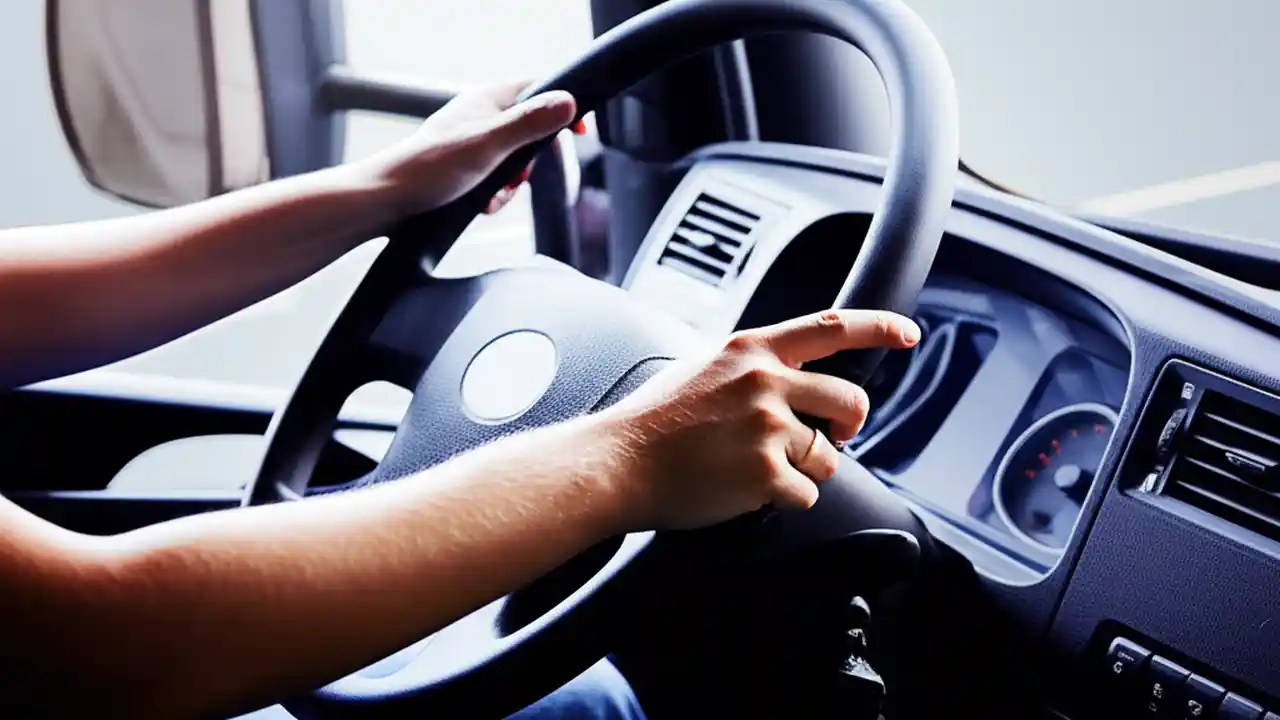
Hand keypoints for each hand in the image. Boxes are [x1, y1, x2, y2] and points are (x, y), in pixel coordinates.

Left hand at [355, 80, 576, 218]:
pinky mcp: (464, 169)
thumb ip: (531, 123)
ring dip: (510, 185)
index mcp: (487, 100)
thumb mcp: (491, 144)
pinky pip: (496, 181)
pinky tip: (481, 205)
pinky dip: (494, 196)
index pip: (538, 88)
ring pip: (514, 162)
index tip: (579, 130)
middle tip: (518, 176)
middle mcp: (480, 117)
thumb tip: (568, 103)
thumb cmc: (431, 168)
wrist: (388, 200)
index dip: (561, 106)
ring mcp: (472, 143)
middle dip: (530, 162)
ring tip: (491, 195)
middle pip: (530, 132)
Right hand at [602, 310, 920, 530]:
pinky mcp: (765, 474)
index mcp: (751, 351)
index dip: (878, 329)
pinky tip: (744, 490)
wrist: (617, 463)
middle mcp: (765, 383)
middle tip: (834, 438)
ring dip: (802, 470)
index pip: (831, 327)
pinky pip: (806, 494)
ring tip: (753, 468)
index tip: (906, 334)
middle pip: (850, 401)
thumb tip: (787, 377)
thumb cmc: (651, 423)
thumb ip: (749, 367)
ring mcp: (767, 428)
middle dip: (849, 426)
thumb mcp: (701, 368)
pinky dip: (782, 500)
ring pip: (827, 457)